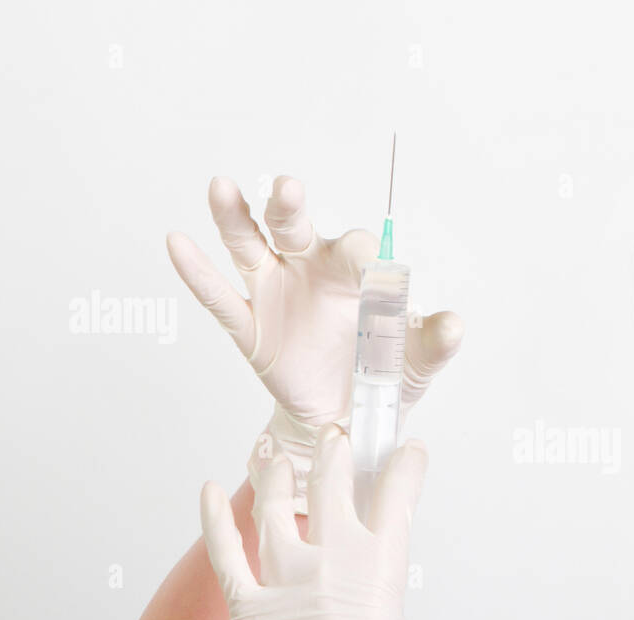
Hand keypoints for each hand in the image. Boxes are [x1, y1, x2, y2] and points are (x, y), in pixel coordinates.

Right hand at [168, 175, 463, 510]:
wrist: (348, 417)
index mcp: (355, 272)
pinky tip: (178, 243)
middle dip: (290, 207)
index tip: (371, 273)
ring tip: (221, 189)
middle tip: (286, 187)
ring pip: (251, 246)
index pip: (357, 251)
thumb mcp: (417, 362)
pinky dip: (198, 272)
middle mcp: (311, 269)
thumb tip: (455, 324)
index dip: (364, 260)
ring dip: (235, 218)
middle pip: (295, 228)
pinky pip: (220, 297)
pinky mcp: (252, 327)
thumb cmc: (384, 375)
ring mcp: (277, 293)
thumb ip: (434, 342)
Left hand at [199, 422, 471, 619]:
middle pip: (330, 483)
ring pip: (275, 506)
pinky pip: (224, 552)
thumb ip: (384, 612)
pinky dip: (212, 519)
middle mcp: (332, 561)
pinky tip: (206, 489)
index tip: (406, 452)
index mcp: (382, 564)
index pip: (396, 493)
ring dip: (277, 474)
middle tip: (336, 438)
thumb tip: (368, 616)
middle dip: (336, 453)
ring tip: (277, 453)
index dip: (405, 466)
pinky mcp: (248, 610)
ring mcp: (286, 582)